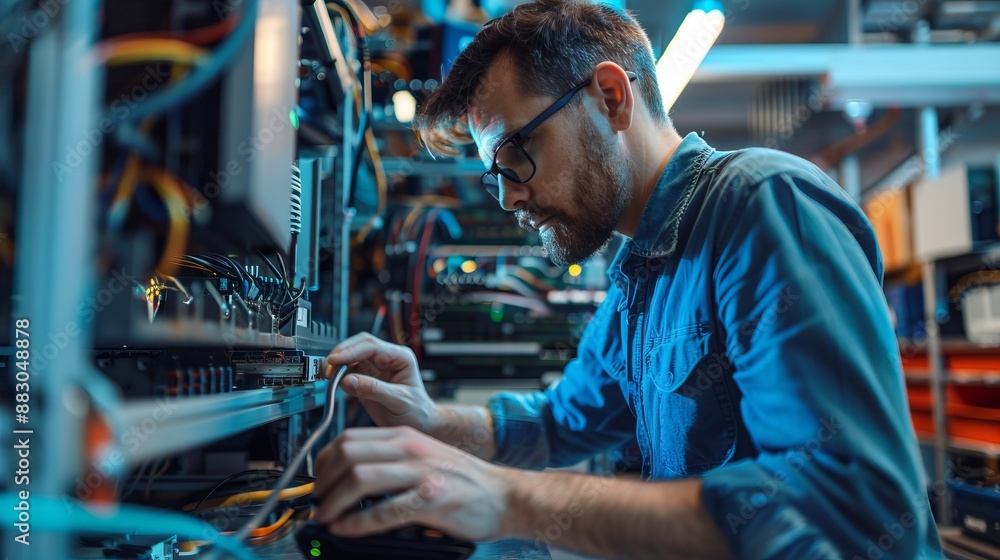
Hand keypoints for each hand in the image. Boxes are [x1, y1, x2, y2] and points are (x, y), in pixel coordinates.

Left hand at [313, 426, 511, 540]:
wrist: (505, 495)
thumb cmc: (466, 481)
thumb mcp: (424, 457)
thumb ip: (392, 461)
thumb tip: (351, 475)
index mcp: (406, 437)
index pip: (350, 438)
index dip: (324, 460)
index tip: (318, 479)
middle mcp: (411, 449)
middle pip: (349, 455)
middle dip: (324, 481)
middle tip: (318, 500)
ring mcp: (422, 473)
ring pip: (360, 478)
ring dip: (335, 501)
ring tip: (327, 516)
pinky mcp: (431, 500)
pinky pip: (384, 510)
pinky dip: (358, 522)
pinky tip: (348, 528)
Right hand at [327, 333, 438, 431]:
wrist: (419, 424)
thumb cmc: (417, 411)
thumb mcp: (399, 401)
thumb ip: (374, 390)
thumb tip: (348, 381)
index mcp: (400, 357)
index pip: (372, 347)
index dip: (351, 351)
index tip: (336, 360)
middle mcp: (387, 359)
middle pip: (359, 345)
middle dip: (342, 354)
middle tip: (328, 367)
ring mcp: (375, 367)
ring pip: (351, 357)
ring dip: (338, 364)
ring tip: (328, 376)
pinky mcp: (365, 378)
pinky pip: (348, 370)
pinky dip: (338, 375)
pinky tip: (333, 382)